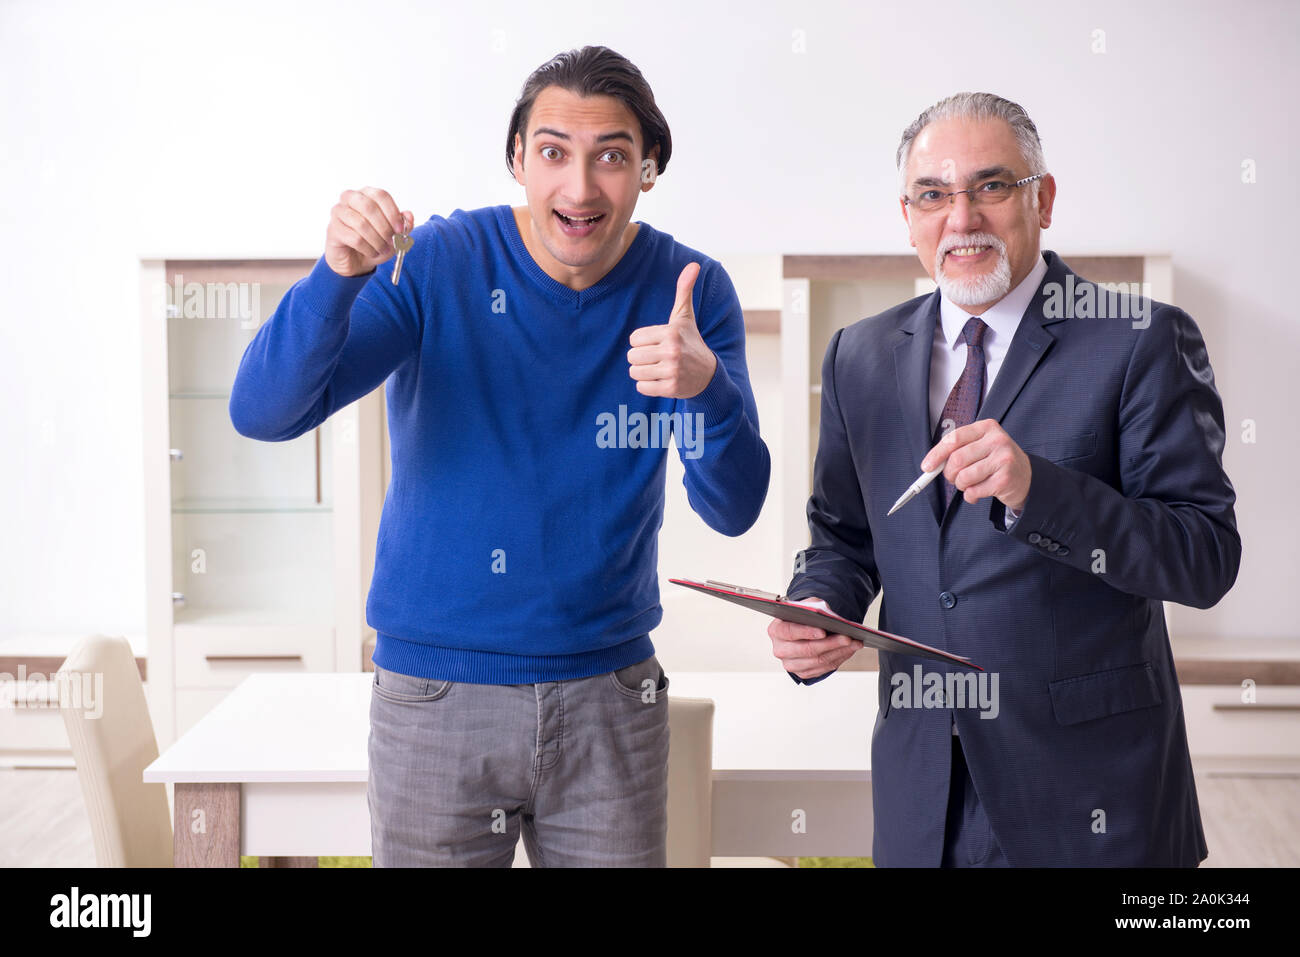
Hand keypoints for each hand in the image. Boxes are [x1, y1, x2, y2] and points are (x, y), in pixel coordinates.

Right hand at [325, 187, 413, 277]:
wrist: (355, 259)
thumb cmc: (374, 242)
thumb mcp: (394, 235)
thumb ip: (404, 224)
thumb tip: (408, 215)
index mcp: (367, 194)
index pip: (381, 195)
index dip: (392, 213)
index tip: (400, 229)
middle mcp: (350, 198)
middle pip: (369, 207)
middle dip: (384, 227)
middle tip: (392, 241)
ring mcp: (339, 212)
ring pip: (361, 224)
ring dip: (377, 240)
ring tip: (382, 249)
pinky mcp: (333, 229)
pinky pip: (354, 238)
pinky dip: (368, 248)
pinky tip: (372, 252)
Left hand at [626, 262, 717, 397]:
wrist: (709, 374)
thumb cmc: (691, 341)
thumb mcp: (685, 316)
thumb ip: (684, 290)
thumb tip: (694, 265)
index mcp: (671, 332)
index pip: (634, 338)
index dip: (642, 341)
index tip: (657, 343)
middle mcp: (671, 351)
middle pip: (631, 356)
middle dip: (640, 358)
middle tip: (656, 357)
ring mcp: (672, 371)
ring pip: (634, 372)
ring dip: (643, 372)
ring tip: (658, 368)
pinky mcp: (670, 388)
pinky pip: (641, 387)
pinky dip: (647, 386)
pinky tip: (661, 380)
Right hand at [768, 597, 863, 679]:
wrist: (803, 629)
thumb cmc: (804, 616)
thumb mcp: (807, 606)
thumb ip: (813, 608)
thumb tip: (827, 617)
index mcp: (776, 630)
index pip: (789, 632)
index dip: (806, 632)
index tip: (823, 631)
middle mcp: (780, 649)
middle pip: (806, 650)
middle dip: (830, 644)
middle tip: (847, 638)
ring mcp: (790, 664)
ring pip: (817, 661)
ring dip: (838, 652)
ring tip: (854, 643)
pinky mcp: (802, 673)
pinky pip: (823, 669)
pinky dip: (838, 659)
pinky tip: (848, 650)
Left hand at [921, 419, 1031, 511]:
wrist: (1026, 478)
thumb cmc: (996, 462)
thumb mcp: (980, 448)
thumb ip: (958, 450)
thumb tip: (931, 465)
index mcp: (987, 427)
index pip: (954, 438)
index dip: (937, 454)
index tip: (927, 467)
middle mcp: (997, 440)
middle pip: (957, 459)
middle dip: (950, 474)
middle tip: (954, 478)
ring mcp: (1003, 459)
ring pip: (964, 477)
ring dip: (961, 486)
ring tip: (970, 484)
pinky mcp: (1005, 479)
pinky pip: (974, 491)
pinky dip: (971, 496)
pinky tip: (980, 492)